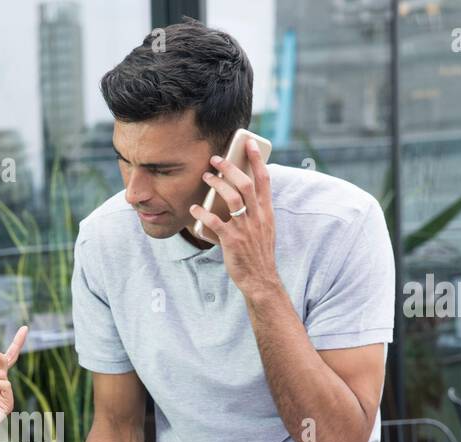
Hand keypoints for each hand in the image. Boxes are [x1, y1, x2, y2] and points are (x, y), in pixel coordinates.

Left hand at [189, 138, 280, 300]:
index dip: (257, 159)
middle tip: (216, 158)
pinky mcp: (232, 241)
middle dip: (230, 167)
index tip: (249, 143)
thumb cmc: (257, 253)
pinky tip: (194, 208)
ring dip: (217, 184)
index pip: (264, 180)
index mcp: (266, 212)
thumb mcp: (262, 229)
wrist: (261, 279)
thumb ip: (253, 211)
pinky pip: (215, 222)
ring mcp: (245, 229)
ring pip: (232, 198)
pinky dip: (203, 213)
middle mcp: (258, 217)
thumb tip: (234, 195)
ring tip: (205, 177)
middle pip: (246, 184)